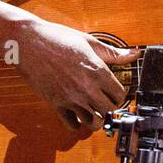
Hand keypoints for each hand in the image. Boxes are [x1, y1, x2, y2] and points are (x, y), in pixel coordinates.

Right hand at [0, 3, 139, 131]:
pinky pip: (71, 124)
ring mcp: (70, 98)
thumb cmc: (57, 38)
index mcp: (97, 71)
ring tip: (93, 109)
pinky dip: (77, 122)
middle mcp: (85, 88)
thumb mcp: (88, 42)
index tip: (115, 91)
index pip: (119, 95)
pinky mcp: (56, 103)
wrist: (28, 42)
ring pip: (92, 122)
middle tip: (105, 100)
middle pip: (109, 111)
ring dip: (95, 118)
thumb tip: (134, 54)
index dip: (119, 94)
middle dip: (110, 107)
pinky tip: (77, 112)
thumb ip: (113, 52)